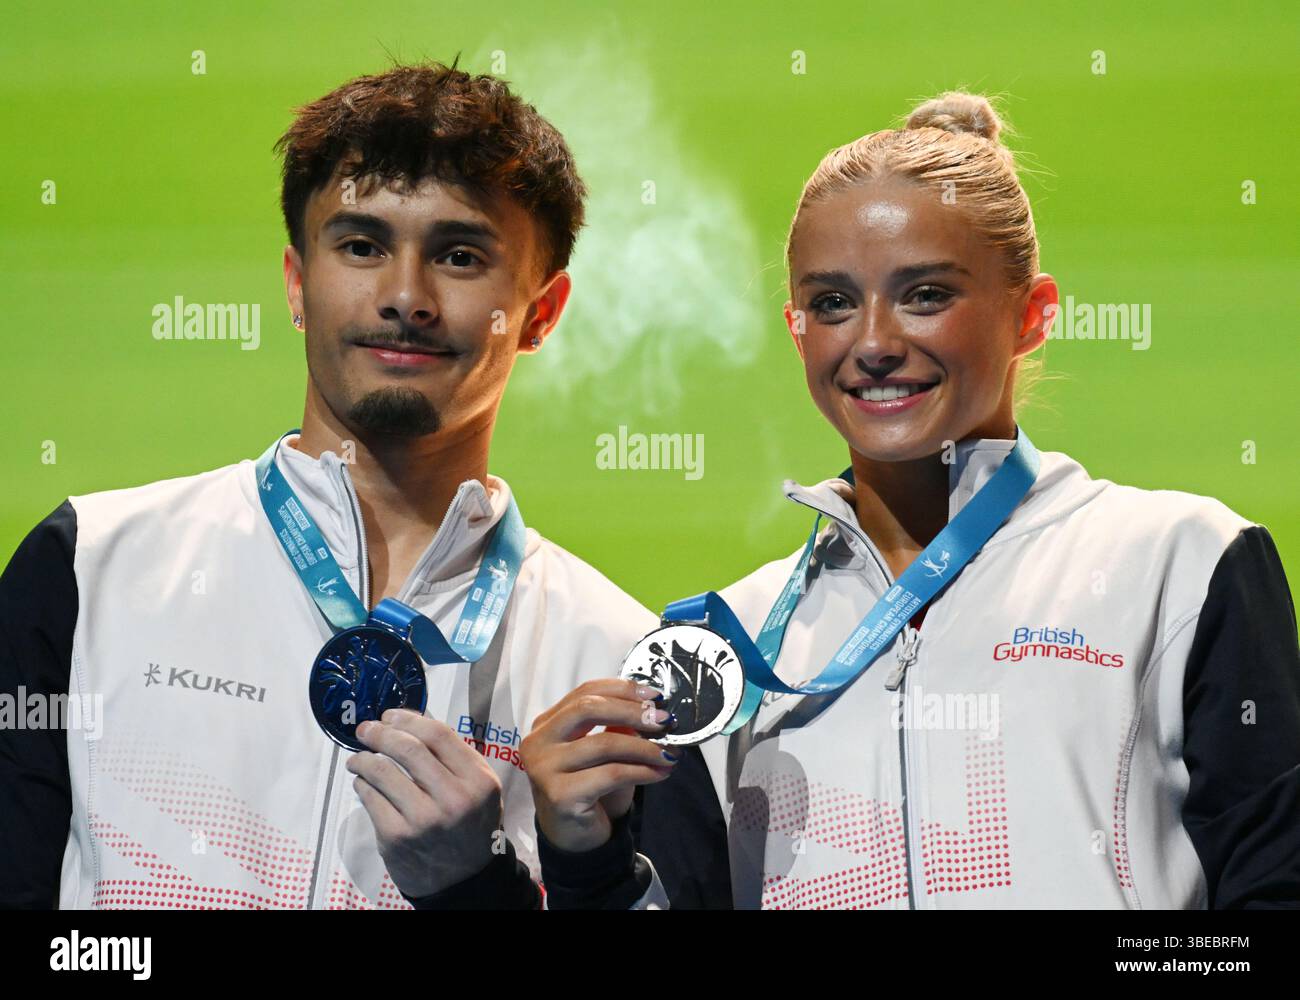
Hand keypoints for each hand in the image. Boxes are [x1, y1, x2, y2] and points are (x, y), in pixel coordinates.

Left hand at [347, 708, 503, 898]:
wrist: (464, 879)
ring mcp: (424, 820)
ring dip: (363, 759)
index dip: (407, 719)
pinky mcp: (397, 837)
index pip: (438, 735)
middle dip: (379, 733)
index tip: (389, 716)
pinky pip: (370, 798)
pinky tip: (363, 784)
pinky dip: (362, 785)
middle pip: (407, 749)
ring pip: (382, 771)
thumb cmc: (469, 823)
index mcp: (478, 780)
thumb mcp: (478, 787)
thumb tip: (408, 722)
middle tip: (365, 730)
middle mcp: (454, 798)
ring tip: (357, 759)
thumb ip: (453, 756)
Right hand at [519, 678, 677, 853]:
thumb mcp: (604, 753)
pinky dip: (642, 771)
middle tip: (664, 720)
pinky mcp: (560, 794)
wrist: (574, 839)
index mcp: (547, 724)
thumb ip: (618, 727)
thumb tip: (653, 709)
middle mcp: (539, 742)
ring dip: (645, 747)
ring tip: (670, 754)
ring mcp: (544, 768)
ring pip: (604, 743)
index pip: (585, 692)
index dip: (622, 689)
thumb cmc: (590, 790)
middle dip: (632, 712)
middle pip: (588, 708)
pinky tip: (660, 773)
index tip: (655, 696)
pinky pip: (611, 774)